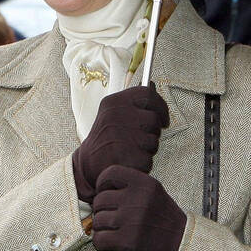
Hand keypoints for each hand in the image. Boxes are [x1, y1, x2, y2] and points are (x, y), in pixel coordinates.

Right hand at [71, 82, 169, 203]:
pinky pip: (149, 160)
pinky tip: (128, 162)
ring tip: (130, 150)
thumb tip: (151, 84)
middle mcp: (115, 116)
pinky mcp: (126, 157)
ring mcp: (120, 136)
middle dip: (152, 132)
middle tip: (138, 139)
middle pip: (154, 119)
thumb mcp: (113, 114)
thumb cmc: (106, 139)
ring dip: (147, 149)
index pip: (147, 94)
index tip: (164, 119)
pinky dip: (142, 164)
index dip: (160, 106)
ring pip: (153, 141)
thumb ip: (133, 102)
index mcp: (113, 102)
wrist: (87, 166)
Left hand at [91, 166, 186, 250]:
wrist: (181, 243)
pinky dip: (101, 243)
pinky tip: (111, 243)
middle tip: (112, 218)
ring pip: (97, 221)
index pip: (108, 174)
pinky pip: (99, 240)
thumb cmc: (162, 217)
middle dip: (101, 211)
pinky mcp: (128, 241)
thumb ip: (128, 186)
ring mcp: (132, 221)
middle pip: (99, 200)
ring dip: (101, 228)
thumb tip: (97, 190)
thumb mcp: (151, 192)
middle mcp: (137, 199)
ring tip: (114, 231)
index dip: (102, 185)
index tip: (108, 195)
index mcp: (143, 183)